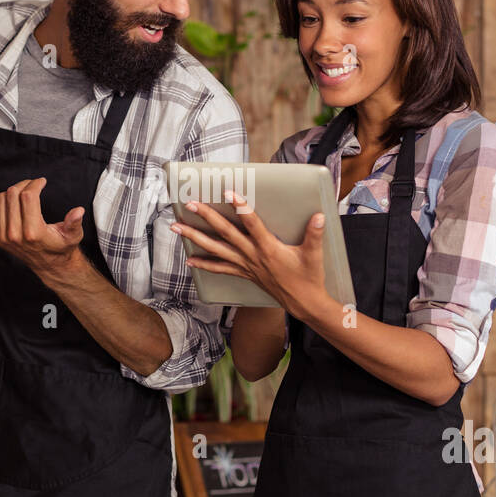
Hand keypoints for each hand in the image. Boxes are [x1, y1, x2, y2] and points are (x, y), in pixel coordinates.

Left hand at [0, 177, 85, 280]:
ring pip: (2, 199)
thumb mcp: (73, 236)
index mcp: (33, 232)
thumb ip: (74, 223)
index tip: (42, 182)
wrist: (49, 265)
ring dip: (14, 191)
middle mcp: (15, 235)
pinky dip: (6, 201)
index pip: (27, 196)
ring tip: (26, 192)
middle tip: (34, 184)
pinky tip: (18, 202)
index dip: (35, 184)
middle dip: (25, 184)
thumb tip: (78, 211)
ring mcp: (4, 236)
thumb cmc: (61, 247)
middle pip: (12, 194)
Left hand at [170, 189, 329, 319]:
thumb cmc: (309, 278)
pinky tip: (190, 261)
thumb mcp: (314, 255)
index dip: (240, 208)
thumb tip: (319, 215)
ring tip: (176, 228)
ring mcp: (246, 266)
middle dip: (206, 217)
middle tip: (190, 204)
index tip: (228, 193)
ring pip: (216, 250)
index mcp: (269, 248)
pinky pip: (220, 269)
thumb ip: (315, 234)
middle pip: (225, 233)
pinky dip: (204, 265)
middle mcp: (253, 256)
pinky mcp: (245, 274)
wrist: (304, 303)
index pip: (252, 223)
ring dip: (195, 238)